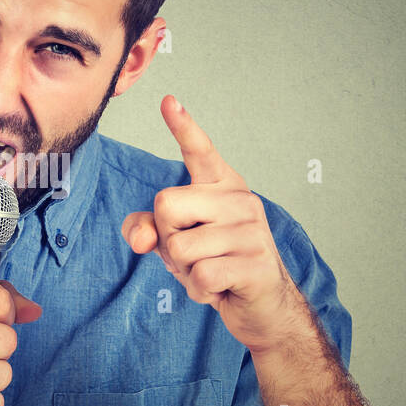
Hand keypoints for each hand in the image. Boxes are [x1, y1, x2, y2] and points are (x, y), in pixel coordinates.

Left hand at [120, 95, 309, 355]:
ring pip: (179, 246)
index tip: (168, 100)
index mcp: (222, 186)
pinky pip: (200, 275)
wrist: (264, 305)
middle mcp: (240, 199)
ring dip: (184, 270)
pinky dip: (199, 290)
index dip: (183, 127)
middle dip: (167, 237)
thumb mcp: (176, 243)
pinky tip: (220, 289)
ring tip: (210, 271)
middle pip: (165, 205)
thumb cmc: (216, 264)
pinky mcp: (256, 264)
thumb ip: (147, 229)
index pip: (200, 151)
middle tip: (195, 253)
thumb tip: (140, 237)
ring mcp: (251, 230)